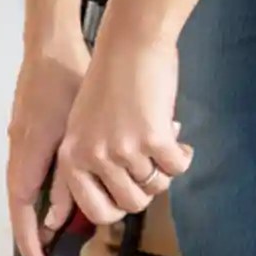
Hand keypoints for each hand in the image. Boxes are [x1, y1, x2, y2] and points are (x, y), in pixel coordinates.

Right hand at [7, 38, 91, 255]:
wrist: (51, 47)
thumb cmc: (64, 82)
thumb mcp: (70, 134)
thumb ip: (64, 177)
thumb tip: (57, 216)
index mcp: (25, 156)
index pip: (21, 211)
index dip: (29, 241)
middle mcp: (18, 154)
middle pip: (20, 205)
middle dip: (33, 234)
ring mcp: (22, 144)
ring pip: (26, 190)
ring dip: (39, 213)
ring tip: (56, 235)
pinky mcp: (29, 134)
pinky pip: (32, 172)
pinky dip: (44, 191)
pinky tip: (62, 195)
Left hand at [50, 36, 192, 229]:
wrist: (130, 44)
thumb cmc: (108, 83)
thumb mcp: (83, 128)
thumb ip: (91, 163)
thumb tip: (116, 202)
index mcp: (72, 159)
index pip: (96, 211)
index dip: (118, 209)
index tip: (129, 196)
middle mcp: (94, 158)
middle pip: (132, 204)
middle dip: (147, 191)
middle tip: (151, 168)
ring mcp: (123, 150)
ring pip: (157, 186)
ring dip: (165, 168)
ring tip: (163, 145)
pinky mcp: (153, 138)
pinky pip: (177, 167)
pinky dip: (183, 156)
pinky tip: (179, 141)